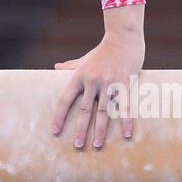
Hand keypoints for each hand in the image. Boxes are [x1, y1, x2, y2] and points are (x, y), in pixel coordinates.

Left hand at [49, 26, 144, 148]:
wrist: (123, 37)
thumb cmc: (103, 50)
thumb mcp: (85, 58)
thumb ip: (71, 66)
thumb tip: (55, 67)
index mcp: (80, 76)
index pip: (66, 99)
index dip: (59, 115)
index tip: (55, 131)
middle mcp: (92, 81)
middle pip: (84, 109)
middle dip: (80, 129)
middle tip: (77, 145)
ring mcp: (109, 83)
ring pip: (103, 110)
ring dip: (100, 130)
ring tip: (96, 144)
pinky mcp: (125, 83)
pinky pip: (125, 105)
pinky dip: (126, 120)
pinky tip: (127, 134)